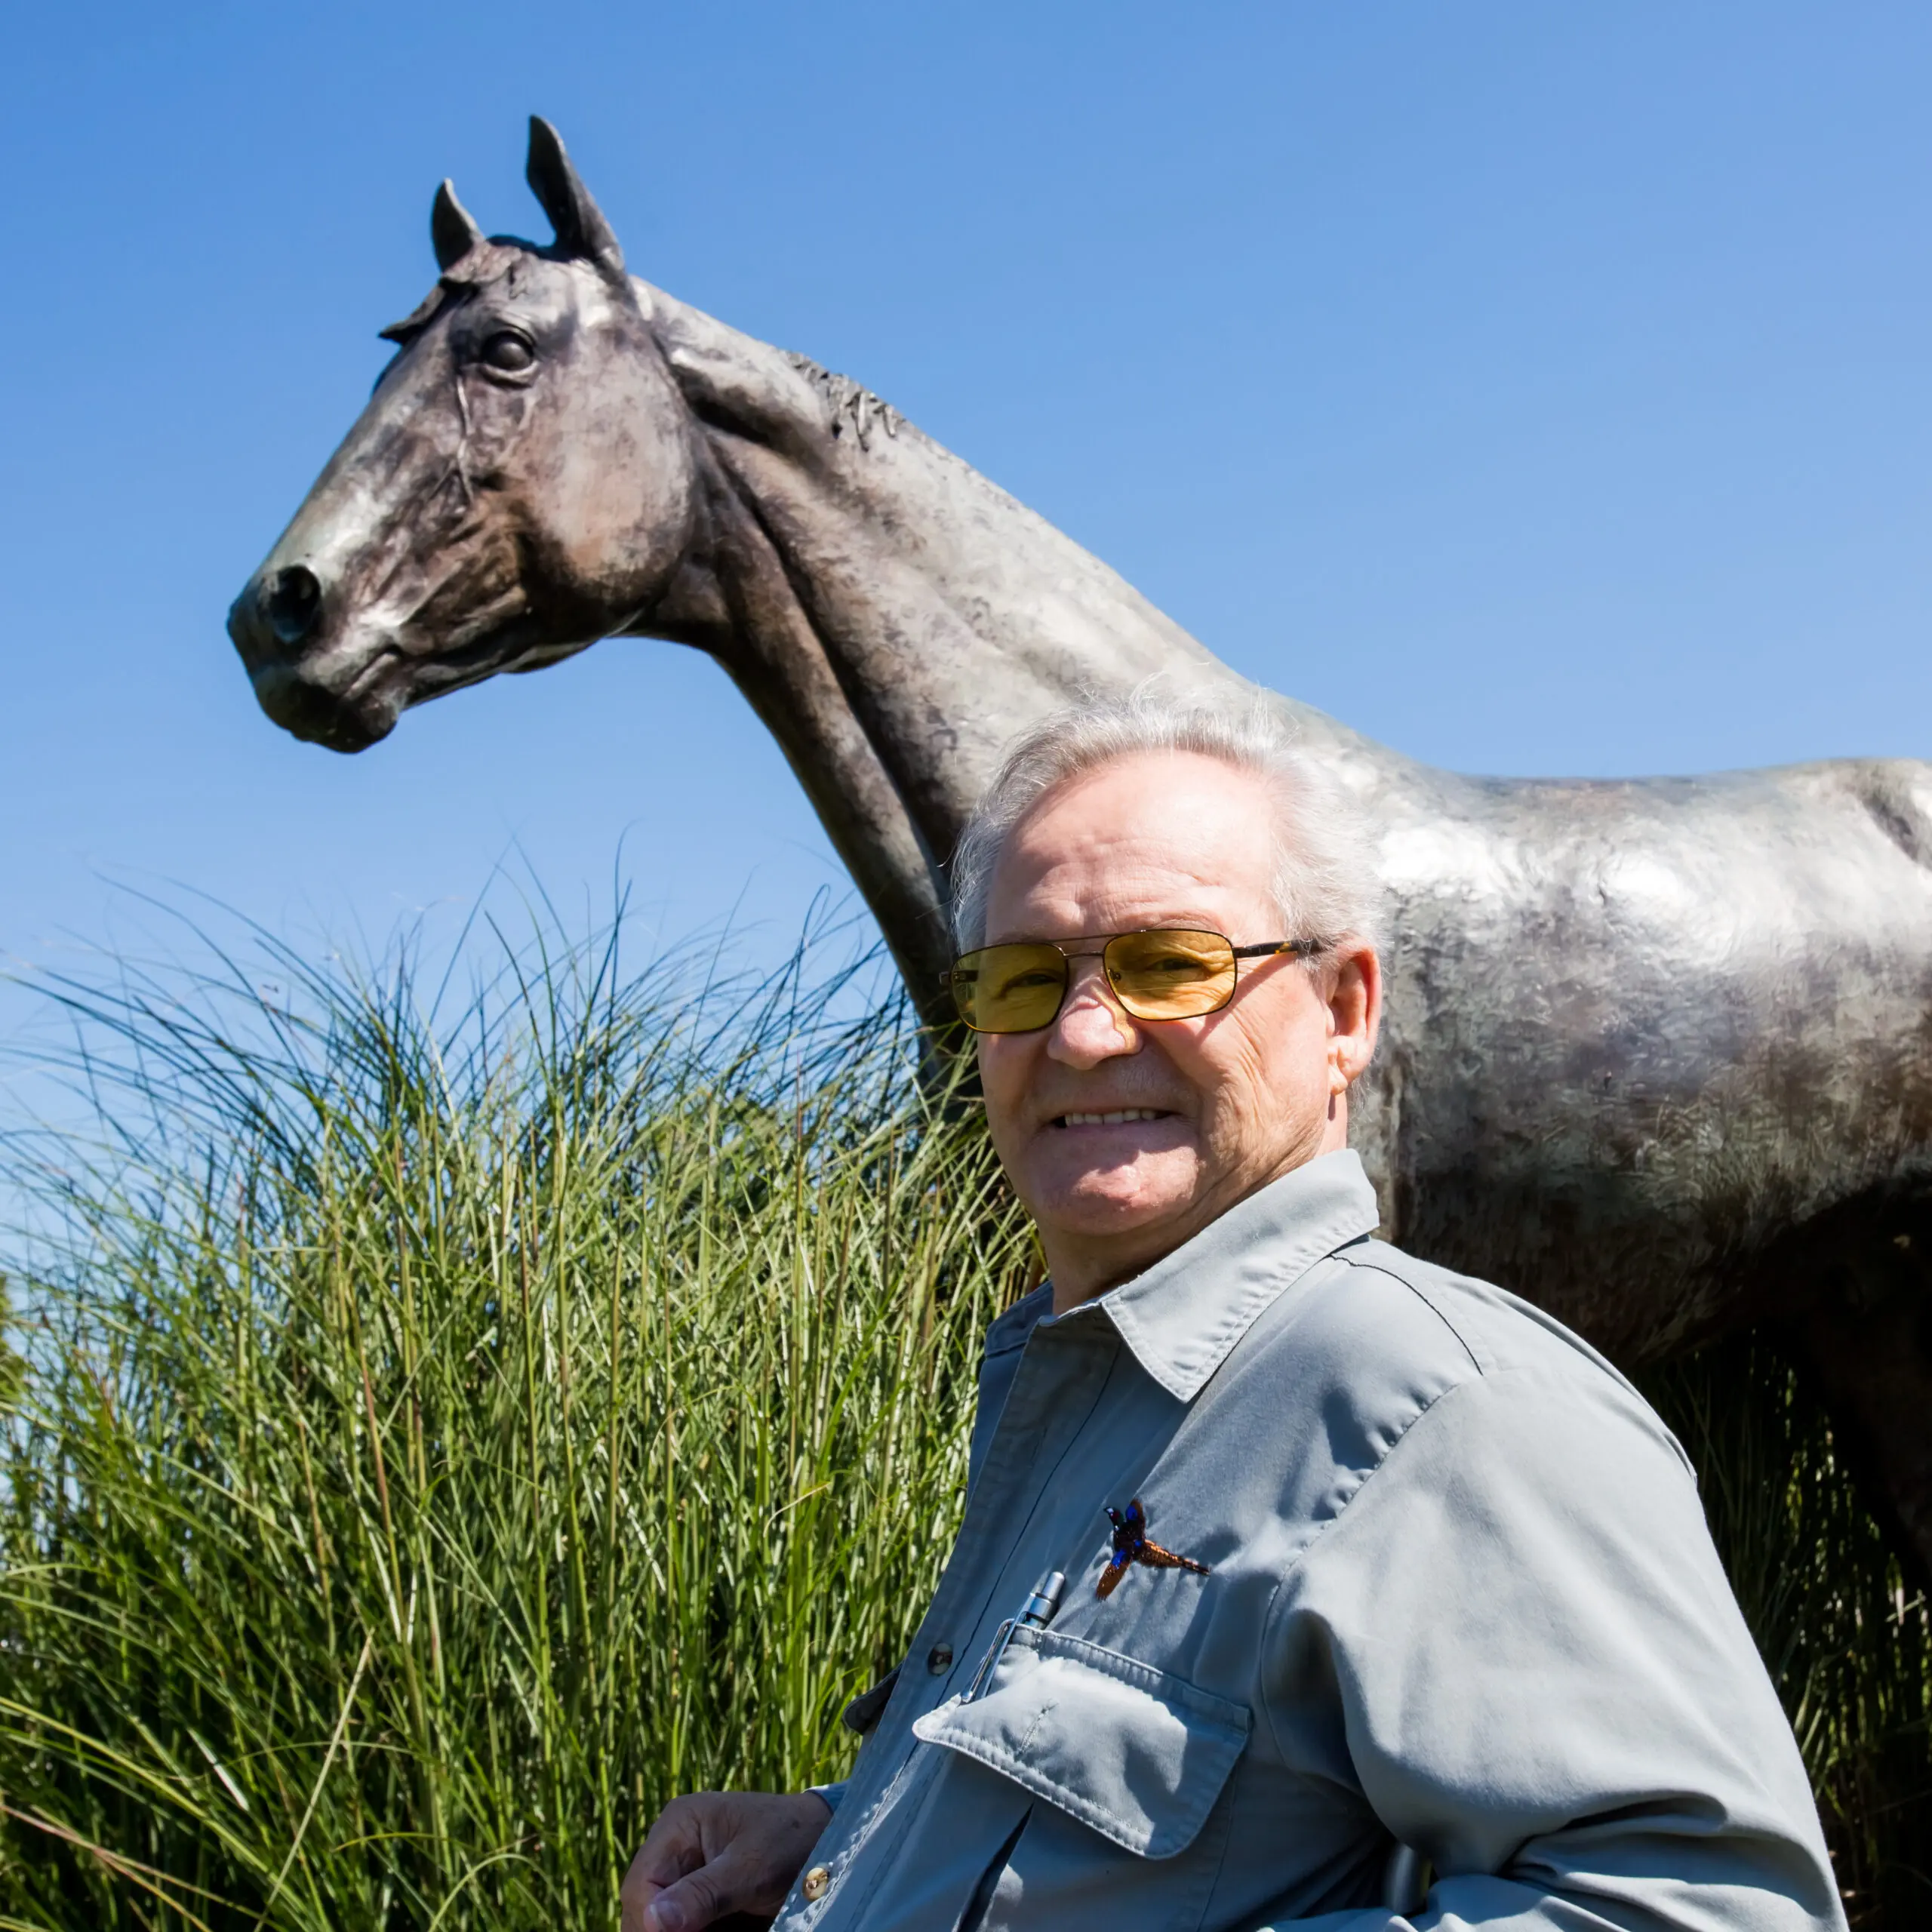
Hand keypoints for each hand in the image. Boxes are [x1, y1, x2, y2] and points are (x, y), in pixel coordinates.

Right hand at [621, 1788, 832, 1931]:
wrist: (829, 1841)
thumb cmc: (792, 1840)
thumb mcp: (752, 1868)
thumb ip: (704, 1893)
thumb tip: (653, 1920)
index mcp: (678, 1827)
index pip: (641, 1885)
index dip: (650, 1922)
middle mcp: (674, 1851)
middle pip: (645, 1910)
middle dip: (669, 1931)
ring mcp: (687, 1876)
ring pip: (664, 1923)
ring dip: (686, 1931)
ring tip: (729, 1927)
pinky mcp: (703, 1901)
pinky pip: (686, 1926)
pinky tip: (732, 1929)